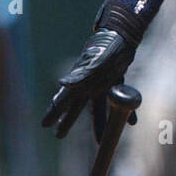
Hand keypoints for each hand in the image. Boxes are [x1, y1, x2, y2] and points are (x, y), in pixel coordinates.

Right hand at [42, 27, 136, 141]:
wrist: (123, 35)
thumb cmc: (108, 47)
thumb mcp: (94, 62)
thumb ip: (79, 74)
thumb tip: (61, 84)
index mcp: (80, 80)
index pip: (63, 100)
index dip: (54, 113)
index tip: (44, 124)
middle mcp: (89, 84)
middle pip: (76, 107)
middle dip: (67, 121)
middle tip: (58, 135)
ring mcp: (102, 84)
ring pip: (99, 109)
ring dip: (99, 125)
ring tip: (99, 141)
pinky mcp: (115, 81)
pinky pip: (119, 101)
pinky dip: (126, 113)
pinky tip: (131, 122)